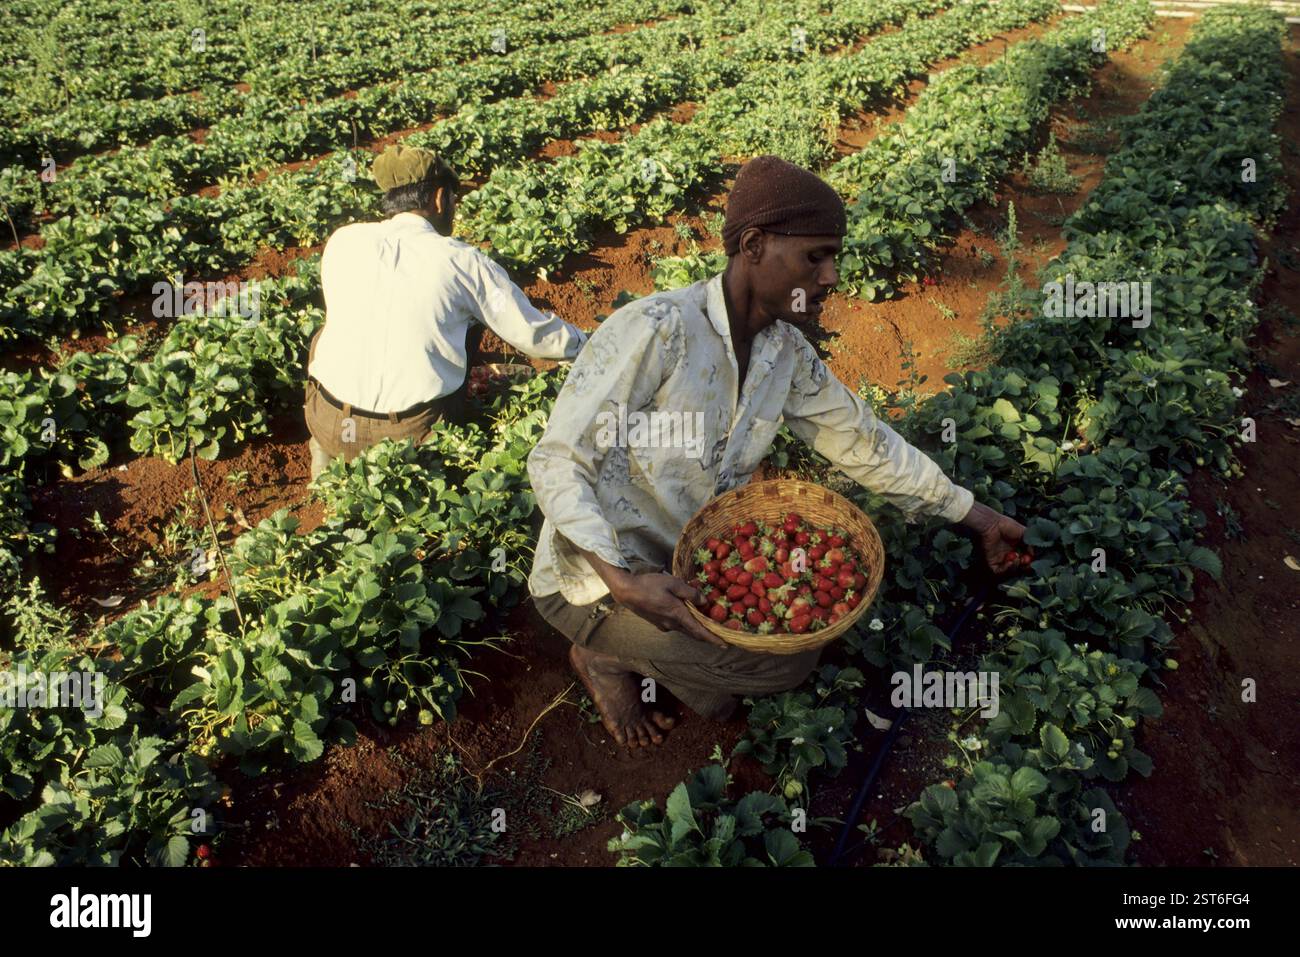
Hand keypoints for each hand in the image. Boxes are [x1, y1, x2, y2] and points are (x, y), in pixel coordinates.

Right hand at [610, 570, 729, 648]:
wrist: (627, 592)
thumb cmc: (649, 585)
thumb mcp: (673, 583)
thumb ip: (691, 593)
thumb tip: (704, 602)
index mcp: (678, 615)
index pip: (699, 631)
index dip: (713, 639)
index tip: (725, 645)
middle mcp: (672, 624)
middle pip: (693, 633)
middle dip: (707, 636)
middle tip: (720, 637)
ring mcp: (663, 625)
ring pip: (684, 629)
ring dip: (696, 629)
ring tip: (705, 623)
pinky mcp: (657, 623)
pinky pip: (676, 625)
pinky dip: (685, 623)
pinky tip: (685, 615)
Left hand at [960, 501, 1028, 574]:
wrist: (993, 524)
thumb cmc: (1007, 525)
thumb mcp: (1024, 533)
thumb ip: (1031, 544)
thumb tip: (1033, 554)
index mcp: (1016, 547)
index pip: (1025, 559)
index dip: (1029, 560)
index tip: (1031, 557)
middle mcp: (1008, 554)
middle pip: (1018, 566)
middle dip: (1024, 565)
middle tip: (1025, 560)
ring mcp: (1000, 558)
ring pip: (1010, 570)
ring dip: (1016, 567)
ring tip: (1017, 559)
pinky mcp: (992, 561)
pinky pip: (999, 570)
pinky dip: (1006, 568)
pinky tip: (1010, 562)